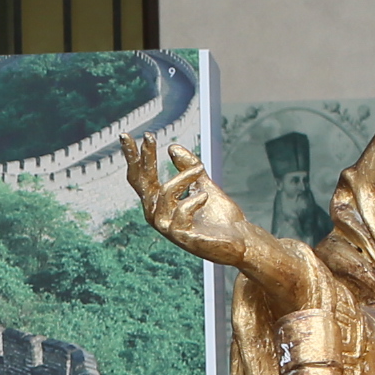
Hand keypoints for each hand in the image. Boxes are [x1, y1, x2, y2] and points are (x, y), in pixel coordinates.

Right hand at [129, 136, 321, 320]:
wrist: (241, 239)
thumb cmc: (221, 217)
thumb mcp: (204, 185)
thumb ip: (189, 168)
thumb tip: (172, 147)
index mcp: (161, 204)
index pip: (142, 177)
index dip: (136, 156)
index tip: (133, 135)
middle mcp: (158, 215)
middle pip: (142, 183)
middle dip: (143, 158)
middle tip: (148, 136)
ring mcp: (168, 228)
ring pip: (165, 192)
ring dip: (183, 177)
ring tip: (200, 170)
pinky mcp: (182, 237)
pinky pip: (181, 210)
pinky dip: (194, 199)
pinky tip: (205, 197)